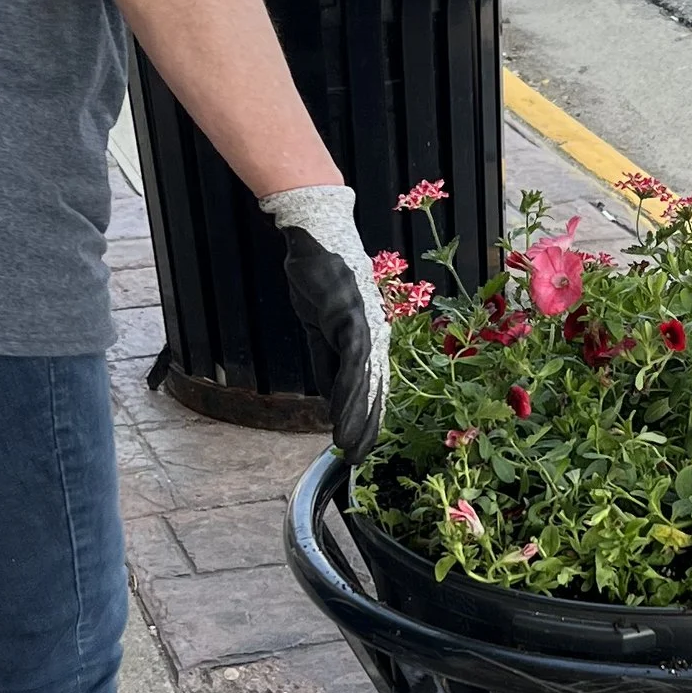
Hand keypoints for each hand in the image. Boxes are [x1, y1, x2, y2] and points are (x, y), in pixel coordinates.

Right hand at [264, 184, 388, 459]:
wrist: (317, 235)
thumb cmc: (321, 276)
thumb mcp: (323, 325)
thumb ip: (329, 359)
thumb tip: (330, 394)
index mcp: (370, 336)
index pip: (373, 385)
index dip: (369, 418)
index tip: (362, 445)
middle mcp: (374, 333)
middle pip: (374, 389)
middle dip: (366, 427)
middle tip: (357, 458)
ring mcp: (366, 325)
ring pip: (364, 382)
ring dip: (355, 417)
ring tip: (347, 445)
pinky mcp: (352, 317)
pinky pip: (350, 362)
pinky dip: (345, 390)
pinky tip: (339, 413)